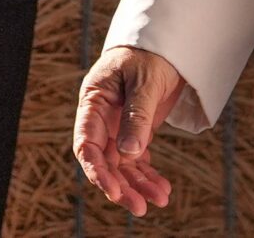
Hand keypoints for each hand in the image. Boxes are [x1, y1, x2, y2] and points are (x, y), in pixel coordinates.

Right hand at [73, 45, 183, 214]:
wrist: (167, 45)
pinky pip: (138, 161)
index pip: (86, 143)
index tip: (112, 191)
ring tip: (159, 200)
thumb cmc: (149, 56)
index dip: (97, 170)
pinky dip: (148, 176)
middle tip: (140, 207)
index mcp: (93, 102)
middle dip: (120, 186)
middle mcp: (102, 119)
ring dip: (137, 185)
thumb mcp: (144, 83)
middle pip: (104, 160)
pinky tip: (162, 190)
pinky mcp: (135, 133)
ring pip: (122, 166)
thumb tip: (130, 153)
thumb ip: (136, 116)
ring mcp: (118, 127)